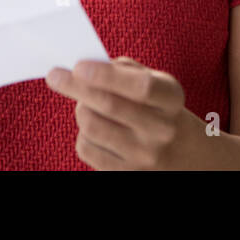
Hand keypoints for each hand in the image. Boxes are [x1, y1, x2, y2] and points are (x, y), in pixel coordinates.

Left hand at [45, 56, 195, 169]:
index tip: (78, 66)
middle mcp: (162, 130)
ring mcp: (145, 156)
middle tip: (55, 75)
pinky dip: (82, 133)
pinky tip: (95, 128)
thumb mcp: (156, 82)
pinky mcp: (126, 173)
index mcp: (171, 99)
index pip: (141, 87)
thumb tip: (85, 68)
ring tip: (86, 104)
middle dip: (76, 87)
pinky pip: (86, 149)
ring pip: (92, 126)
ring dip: (80, 109)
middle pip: (109, 106)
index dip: (106, 76)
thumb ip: (125, 70)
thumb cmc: (158, 108)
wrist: (183, 154)